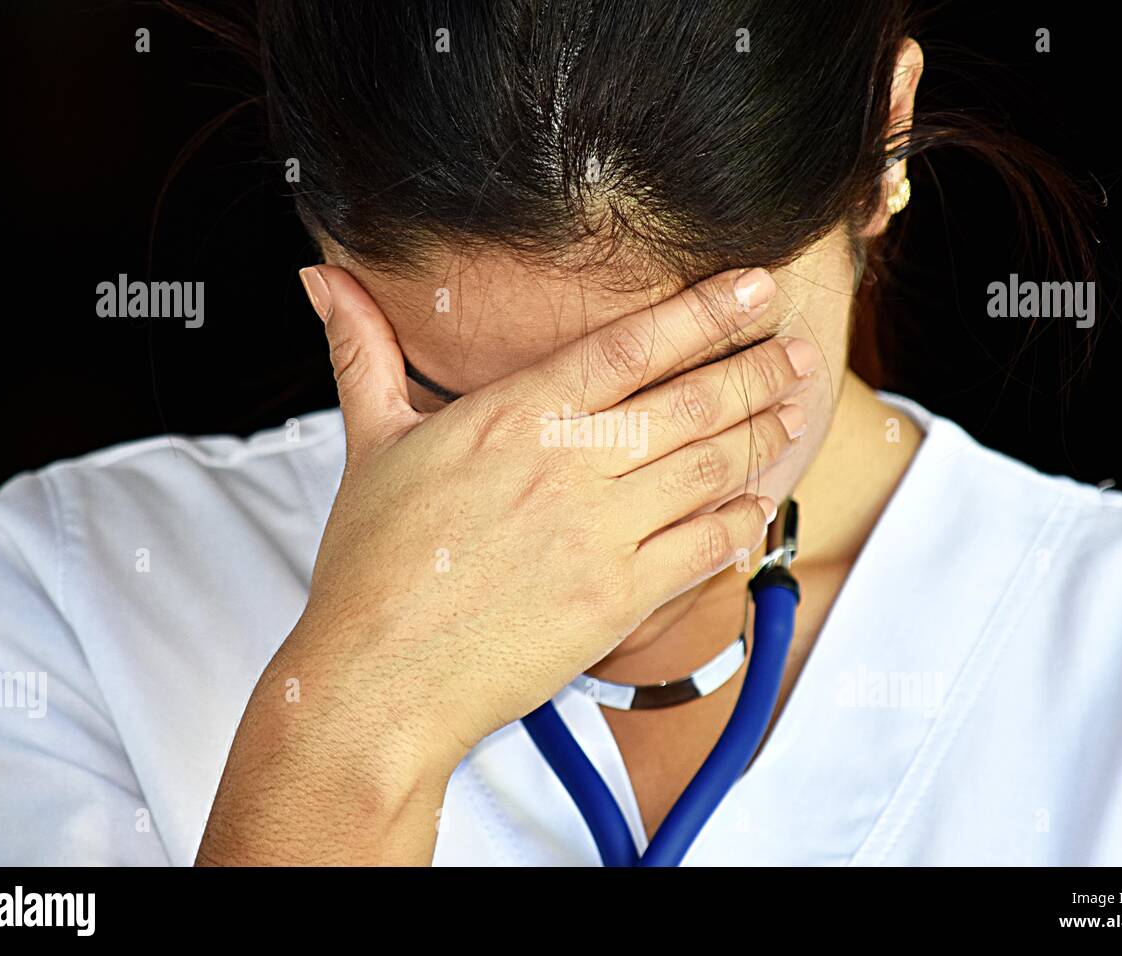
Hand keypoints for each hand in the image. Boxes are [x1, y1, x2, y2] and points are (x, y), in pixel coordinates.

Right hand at [198, 264, 817, 863]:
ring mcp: (601, 535)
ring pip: (710, 469)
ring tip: (795, 412)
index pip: (633, 345)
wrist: (380, 678)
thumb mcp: (368, 444)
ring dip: (763, 436)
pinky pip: (703, 549)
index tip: (754, 286)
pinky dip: (740, 521)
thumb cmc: (371, 564)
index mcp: (515, 416)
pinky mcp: (618, 600)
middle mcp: (569, 467)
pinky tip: (758, 504)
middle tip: (799, 351)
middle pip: (693, 403)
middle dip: (758, 370)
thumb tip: (323, 278)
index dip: (705, 310)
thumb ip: (362, 352)